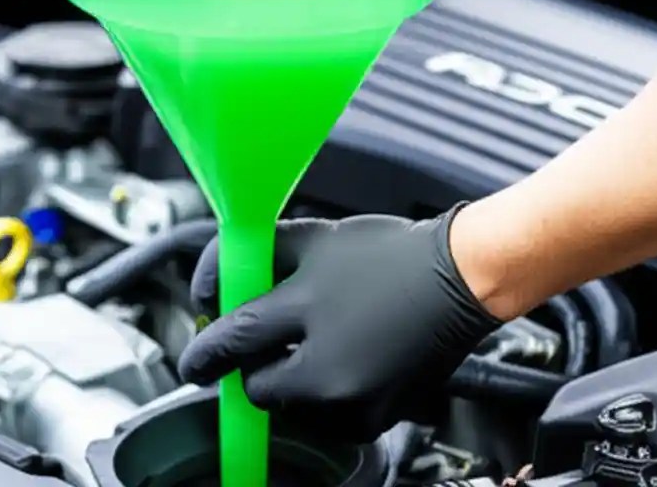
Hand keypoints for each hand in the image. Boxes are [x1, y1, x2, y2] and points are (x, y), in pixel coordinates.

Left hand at [178, 207, 501, 441]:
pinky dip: (322, 398)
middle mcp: (327, 365)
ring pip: (289, 407)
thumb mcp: (315, 237)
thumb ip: (254, 256)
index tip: (194, 361)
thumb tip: (212, 284)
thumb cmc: (392, 255)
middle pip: (257, 386)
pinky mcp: (375, 418)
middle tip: (271, 341)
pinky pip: (325, 419)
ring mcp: (352, 399)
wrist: (462, 279)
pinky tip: (344, 361)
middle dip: (255, 366)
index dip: (204, 353)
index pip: (232, 341)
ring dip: (289, 383)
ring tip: (320, 344)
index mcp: (306, 310)